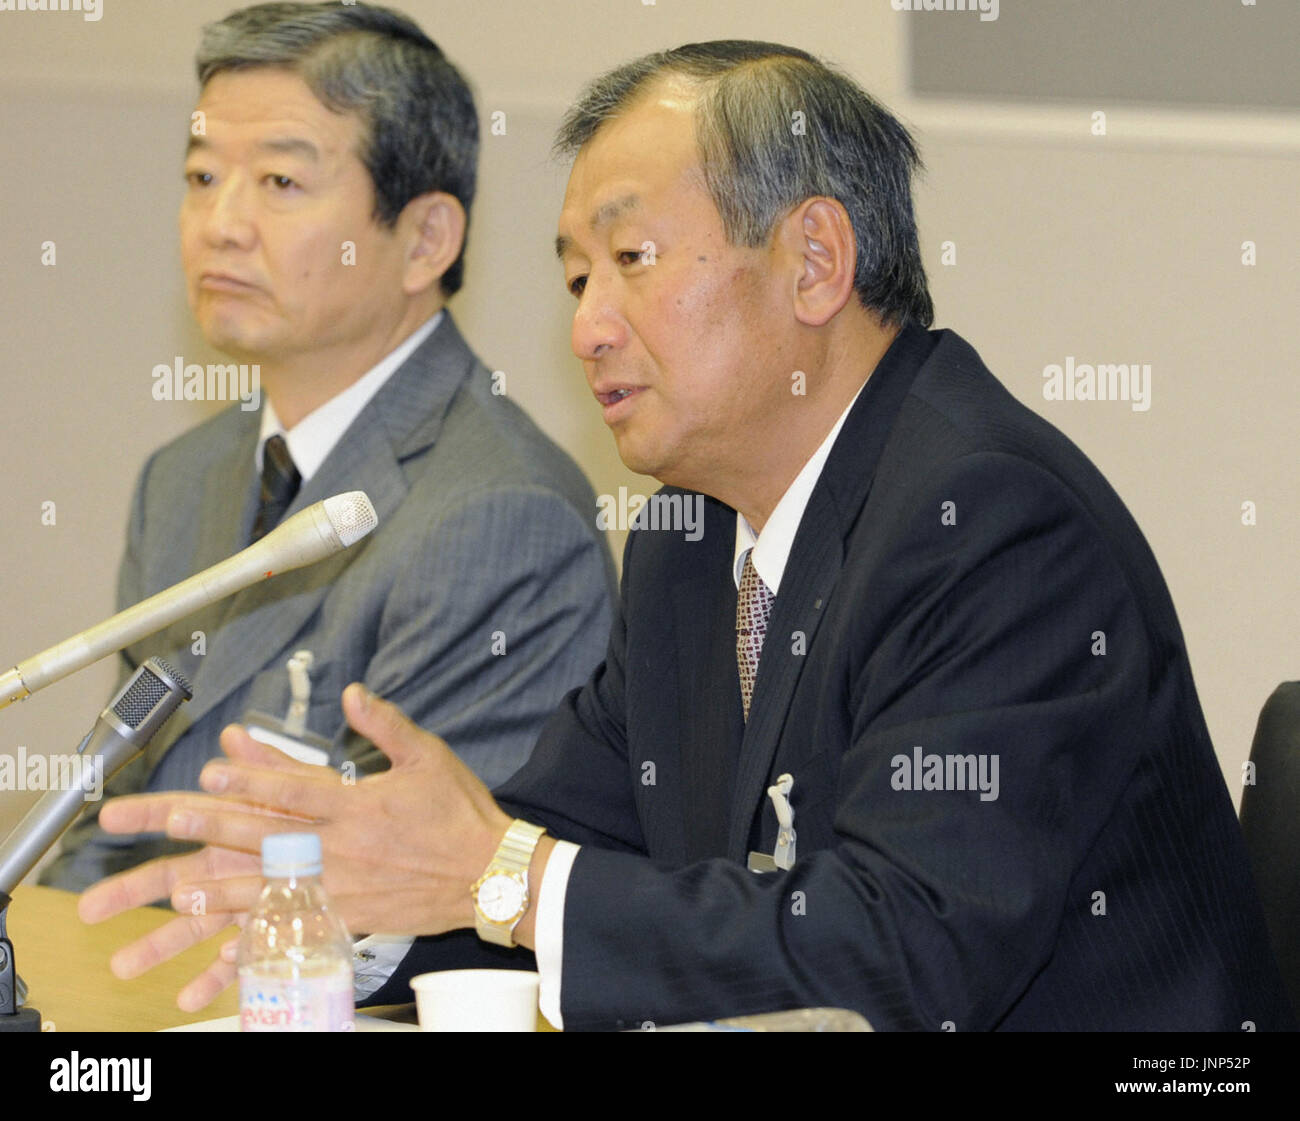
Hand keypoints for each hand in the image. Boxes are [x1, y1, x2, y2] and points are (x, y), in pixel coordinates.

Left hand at [80, 683, 514, 1009]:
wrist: (490, 875)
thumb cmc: (461, 812)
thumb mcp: (428, 756)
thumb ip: (386, 724)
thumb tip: (352, 692)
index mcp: (360, 805)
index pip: (295, 788)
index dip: (252, 775)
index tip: (213, 766)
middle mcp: (345, 848)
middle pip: (271, 837)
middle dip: (218, 828)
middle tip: (173, 820)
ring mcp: (345, 887)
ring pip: (275, 887)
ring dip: (226, 889)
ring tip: (183, 892)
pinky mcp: (351, 916)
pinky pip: (300, 923)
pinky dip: (263, 932)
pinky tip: (231, 939)